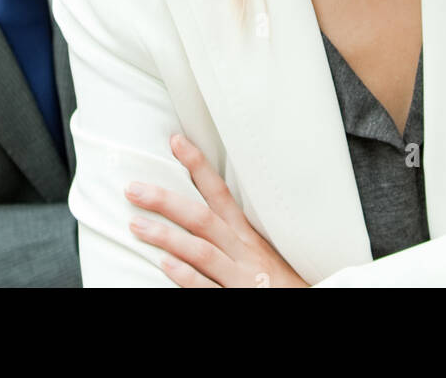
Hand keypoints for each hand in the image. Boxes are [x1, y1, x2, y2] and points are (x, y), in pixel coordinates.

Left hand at [125, 134, 307, 286]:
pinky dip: (186, 277)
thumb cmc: (280, 282)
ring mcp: (239, 278)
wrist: (312, 305)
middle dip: (166, 200)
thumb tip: (200, 206)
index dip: (197, 166)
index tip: (175, 141)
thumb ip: (232, 232)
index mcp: (247, 235)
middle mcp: (243, 251)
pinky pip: (208, 289)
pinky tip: (164, 266)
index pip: (219, 192)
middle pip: (202, 218)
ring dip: (167, 236)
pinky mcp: (236, 301)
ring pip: (201, 251)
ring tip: (135, 224)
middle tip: (132, 188)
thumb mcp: (260, 251)